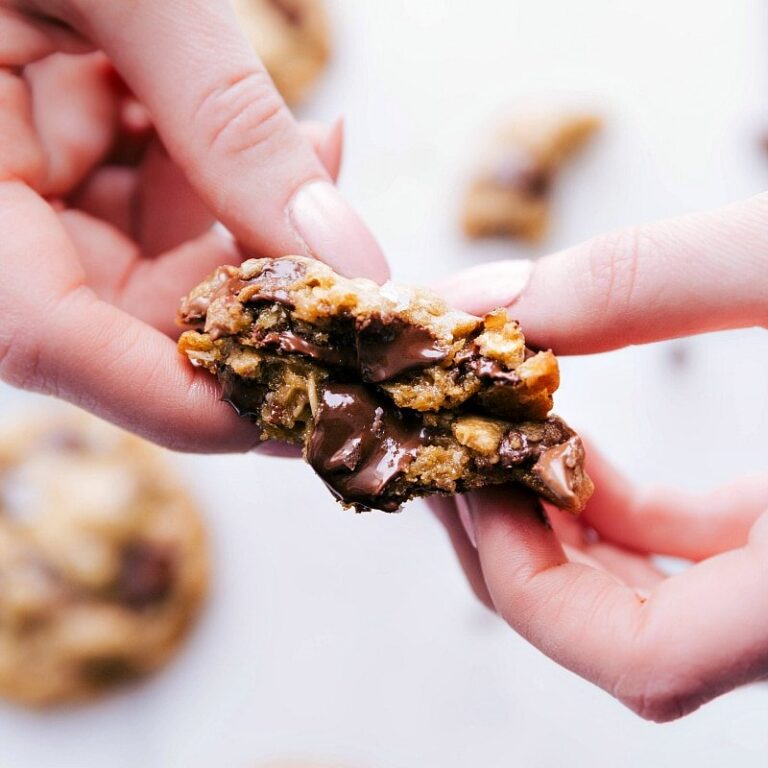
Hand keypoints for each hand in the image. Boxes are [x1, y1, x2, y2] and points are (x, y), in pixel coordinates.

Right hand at [0, 0, 387, 450]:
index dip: (189, 395)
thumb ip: (229, 124)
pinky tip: (293, 144)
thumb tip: (347, 258)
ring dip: (261, 230)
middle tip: (362, 271)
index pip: (52, 343)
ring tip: (318, 154)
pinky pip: (166, 216)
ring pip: (167, 272)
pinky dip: (236, 188)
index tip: (310, 400)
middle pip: (134, 322)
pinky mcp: (72, 175)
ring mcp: (32, 205)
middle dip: (263, 296)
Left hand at [431, 193, 767, 721]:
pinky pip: (697, 561)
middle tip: (457, 452)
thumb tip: (483, 300)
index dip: (525, 579)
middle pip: (624, 639)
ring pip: (654, 604)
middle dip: (519, 549)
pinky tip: (574, 446)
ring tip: (502, 441)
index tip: (469, 473)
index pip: (639, 661)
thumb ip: (642, 280)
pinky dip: (621, 515)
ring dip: (560, 530)